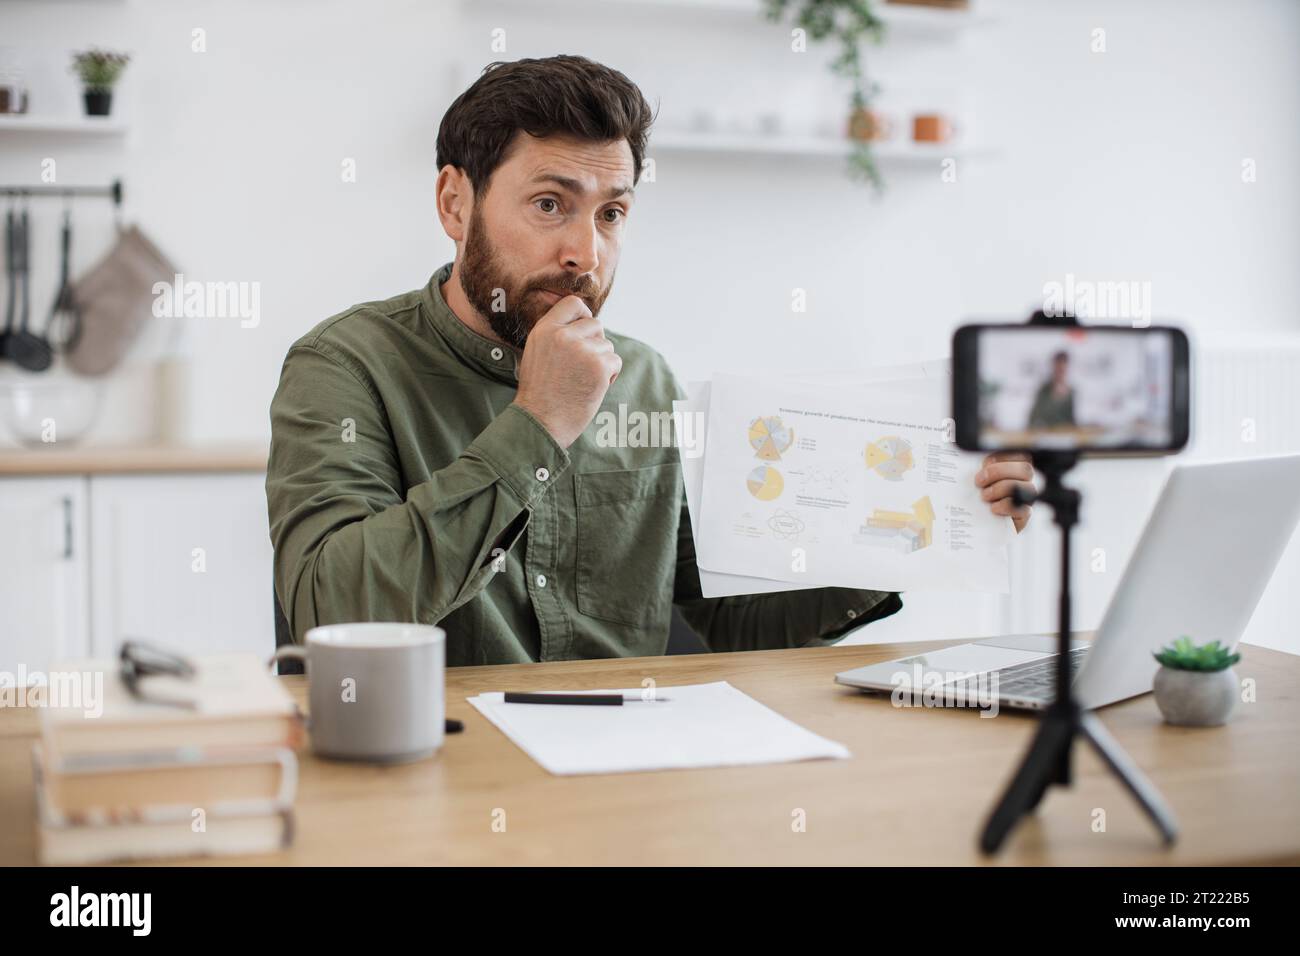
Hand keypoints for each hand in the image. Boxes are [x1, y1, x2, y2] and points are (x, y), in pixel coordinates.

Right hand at [512, 295, 621, 448]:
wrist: (541, 421)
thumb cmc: (539, 392)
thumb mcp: (536, 352)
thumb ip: (555, 334)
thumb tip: (583, 322)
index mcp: (545, 329)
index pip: (573, 304)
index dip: (583, 316)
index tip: (584, 331)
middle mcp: (564, 335)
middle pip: (596, 325)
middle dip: (595, 343)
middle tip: (583, 365)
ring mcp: (583, 350)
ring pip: (607, 345)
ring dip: (602, 361)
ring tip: (583, 379)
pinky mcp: (599, 367)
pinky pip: (615, 361)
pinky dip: (610, 375)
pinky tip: (593, 387)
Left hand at [976, 452, 1034, 532]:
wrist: (974, 522)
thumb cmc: (975, 494)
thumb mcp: (975, 478)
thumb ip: (980, 467)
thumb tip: (966, 457)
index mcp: (1014, 465)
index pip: (1019, 453)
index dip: (1003, 456)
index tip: (984, 462)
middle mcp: (1023, 480)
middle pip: (1025, 469)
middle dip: (999, 472)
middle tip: (979, 481)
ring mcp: (1026, 498)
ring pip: (1028, 487)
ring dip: (1003, 489)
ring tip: (984, 496)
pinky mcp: (1023, 515)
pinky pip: (1025, 509)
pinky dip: (1007, 506)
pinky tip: (993, 508)